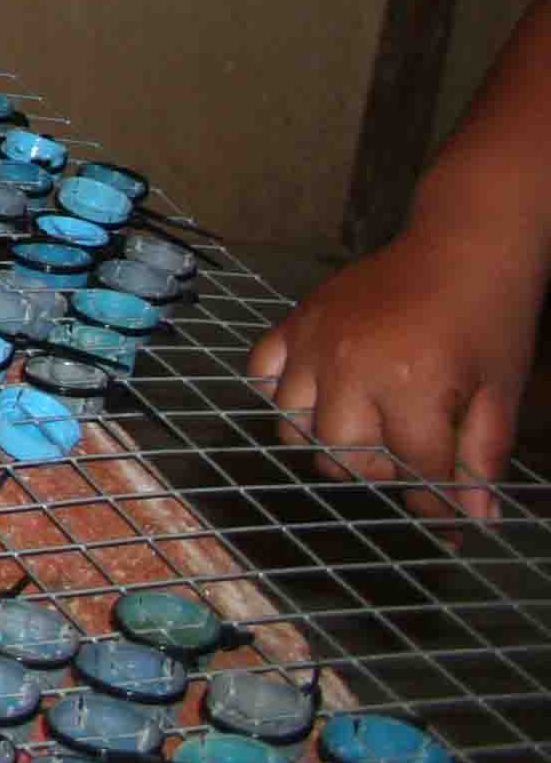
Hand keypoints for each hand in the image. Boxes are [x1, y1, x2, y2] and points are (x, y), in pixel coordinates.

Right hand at [247, 235, 537, 521]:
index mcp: (410, 384)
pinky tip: (320, 392)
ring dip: (330, 437)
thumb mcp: (500, 392)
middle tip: (410, 453)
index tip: (450, 511)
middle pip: (343, 454)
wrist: (462, 247)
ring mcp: (314, 341)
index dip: (438, 500)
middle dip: (381, 467)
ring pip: (294, 423)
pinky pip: (262, 370)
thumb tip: (474, 515)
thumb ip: (483, 456)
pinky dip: (281, 390)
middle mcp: (351, 366)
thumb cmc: (490, 319)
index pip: (414, 470)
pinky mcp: (296, 320)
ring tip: (366, 426)